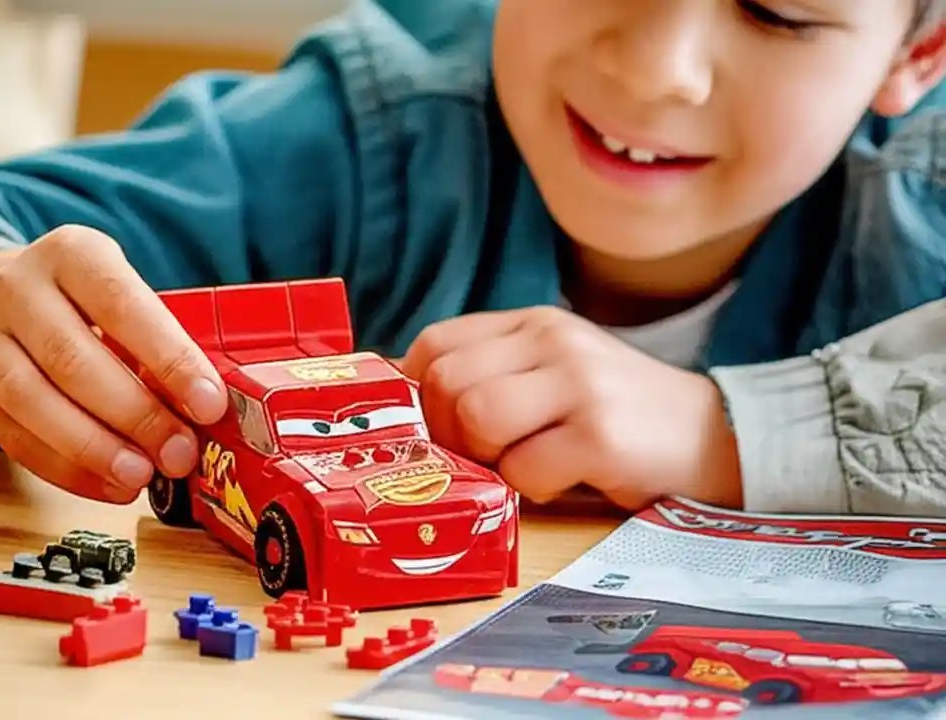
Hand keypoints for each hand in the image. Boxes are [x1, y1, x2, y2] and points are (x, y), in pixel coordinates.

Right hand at [0, 225, 226, 502]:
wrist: (19, 303)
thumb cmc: (98, 306)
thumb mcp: (131, 298)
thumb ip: (161, 345)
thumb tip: (202, 412)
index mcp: (71, 252)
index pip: (121, 304)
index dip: (168, 358)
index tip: (208, 404)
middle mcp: (17, 288)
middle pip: (72, 358)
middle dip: (134, 414)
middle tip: (179, 452)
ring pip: (32, 401)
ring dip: (94, 449)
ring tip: (141, 476)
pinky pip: (15, 439)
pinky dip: (67, 471)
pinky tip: (109, 487)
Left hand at [401, 307, 742, 510]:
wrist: (719, 437)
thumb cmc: (620, 414)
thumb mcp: (556, 373)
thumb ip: (492, 374)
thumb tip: (403, 402)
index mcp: (534, 323)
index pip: (434, 345)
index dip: (420, 395)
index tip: (442, 428)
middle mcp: (554, 341)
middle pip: (447, 384)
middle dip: (452, 434)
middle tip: (489, 456)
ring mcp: (580, 384)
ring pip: (478, 419)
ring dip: (489, 460)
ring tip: (526, 465)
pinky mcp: (601, 435)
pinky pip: (523, 469)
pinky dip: (532, 489)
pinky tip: (564, 479)